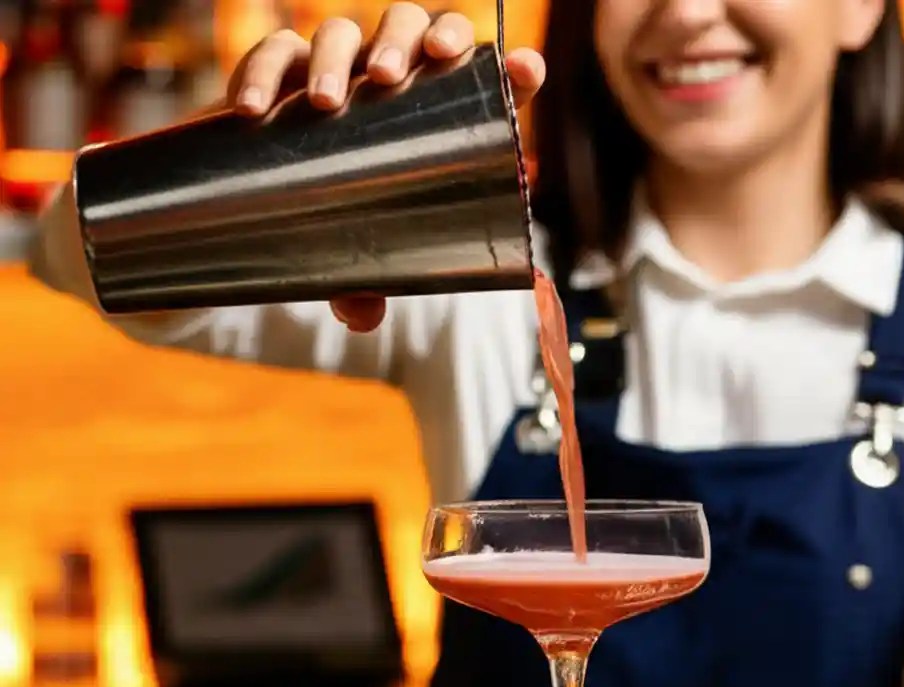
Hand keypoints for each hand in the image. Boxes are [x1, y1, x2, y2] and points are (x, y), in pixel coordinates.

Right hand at [223, 4, 546, 332]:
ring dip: (337, 55)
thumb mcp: (362, 260)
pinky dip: (263, 72)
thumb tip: (362, 317)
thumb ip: (365, 282)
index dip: (513, 70)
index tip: (525, 70)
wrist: (265, 213)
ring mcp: (336, 71)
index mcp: (438, 117)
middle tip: (391, 77)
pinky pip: (275, 54)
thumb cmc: (341, 228)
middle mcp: (392, 81)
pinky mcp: (281, 74)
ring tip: (327, 101)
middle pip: (414, 29)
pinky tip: (254, 107)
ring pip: (343, 32)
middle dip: (411, 40)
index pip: (488, 80)